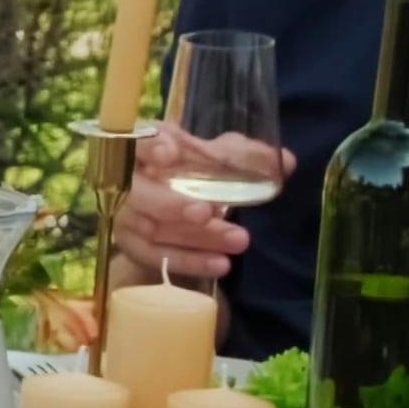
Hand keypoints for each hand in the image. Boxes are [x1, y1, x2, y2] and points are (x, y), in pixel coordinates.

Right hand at [113, 123, 293, 282]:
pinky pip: (155, 256)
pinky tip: (221, 265)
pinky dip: (189, 261)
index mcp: (142, 147)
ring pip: (152, 228)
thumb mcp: (218, 156)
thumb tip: (284, 163)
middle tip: (208, 212)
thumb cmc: (193, 168)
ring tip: (239, 240)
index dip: (148, 147)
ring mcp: (125, 214)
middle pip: (137, 193)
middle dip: (172, 204)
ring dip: (196, 237)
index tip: (171, 154)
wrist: (169, 200)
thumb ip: (247, 156)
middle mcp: (124, 181)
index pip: (134, 142)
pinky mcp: (132, 243)